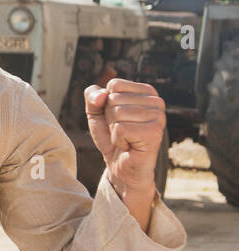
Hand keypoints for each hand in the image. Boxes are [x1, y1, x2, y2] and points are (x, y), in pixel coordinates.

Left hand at [84, 77, 164, 197]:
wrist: (120, 165)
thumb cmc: (111, 136)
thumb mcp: (96, 112)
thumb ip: (92, 96)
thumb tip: (102, 95)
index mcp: (146, 91)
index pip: (114, 85)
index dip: (106, 103)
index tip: (117, 117)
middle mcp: (156, 101)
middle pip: (114, 99)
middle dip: (110, 118)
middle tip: (122, 131)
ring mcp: (158, 116)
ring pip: (117, 113)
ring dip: (114, 130)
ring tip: (126, 138)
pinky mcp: (154, 132)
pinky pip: (121, 129)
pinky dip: (118, 140)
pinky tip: (129, 145)